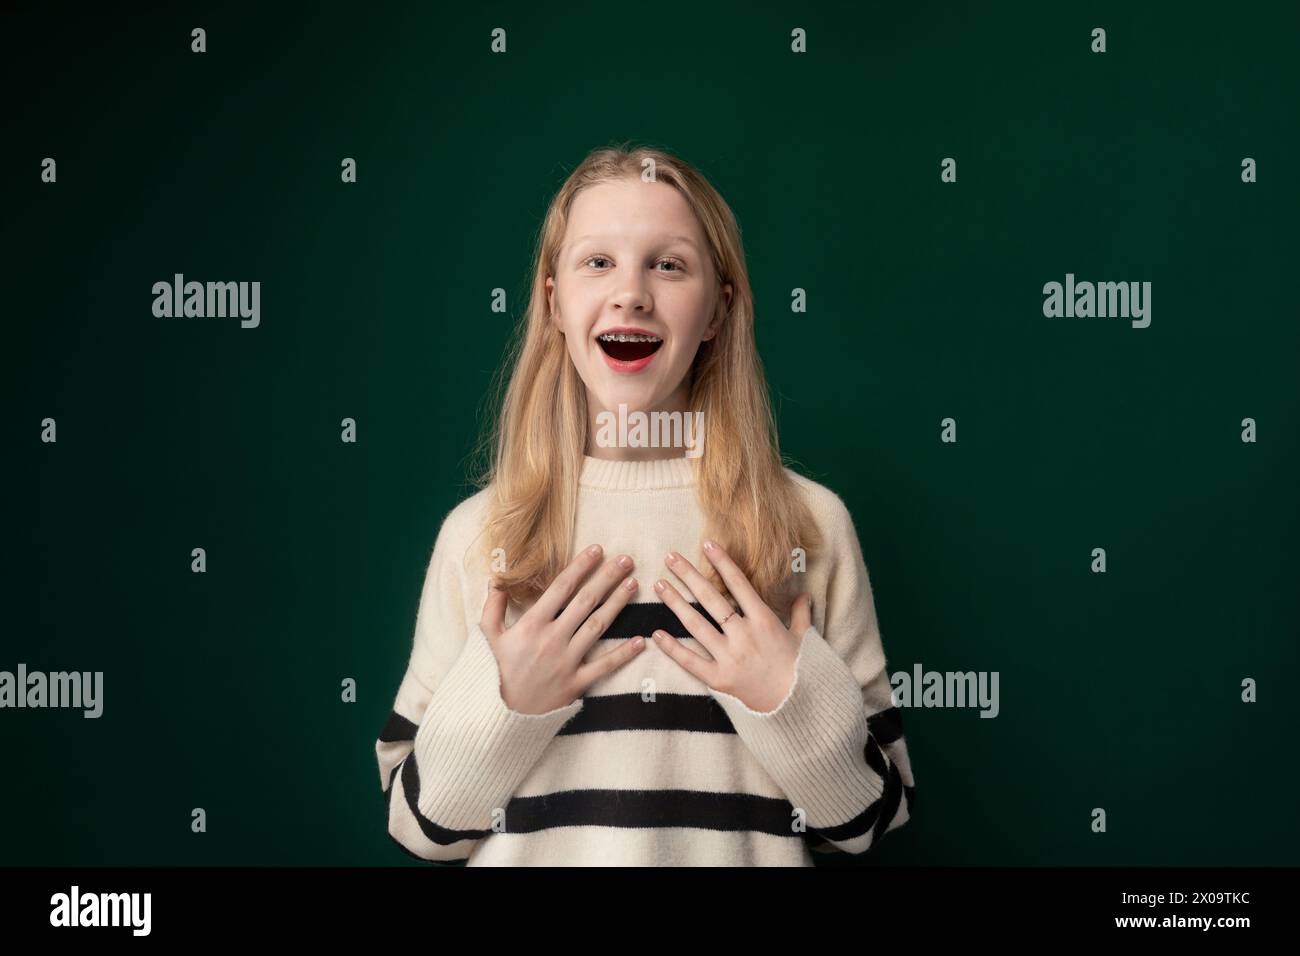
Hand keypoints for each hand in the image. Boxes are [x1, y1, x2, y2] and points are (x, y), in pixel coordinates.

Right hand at [480, 544, 647, 714]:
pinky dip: (624, 654)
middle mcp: (552, 639)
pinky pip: (604, 667)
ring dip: (618, 603)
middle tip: (626, 560)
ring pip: (598, 626)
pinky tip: (640, 640)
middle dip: (607, 578)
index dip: (581, 566)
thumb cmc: (490, 673)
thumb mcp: (485, 636)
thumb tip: (497, 577)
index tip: (597, 549)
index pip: (561, 588)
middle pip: (585, 601)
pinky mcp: (576, 683)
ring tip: (634, 585)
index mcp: (531, 624)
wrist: (495, 717)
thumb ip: (493, 605)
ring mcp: (566, 661)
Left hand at [651, 539, 812, 712]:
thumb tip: (804, 595)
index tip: (707, 544)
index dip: (723, 563)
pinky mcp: (718, 679)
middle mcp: (744, 635)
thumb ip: (801, 615)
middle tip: (670, 558)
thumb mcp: (805, 639)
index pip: (739, 584)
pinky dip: (672, 648)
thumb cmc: (801, 672)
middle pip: (711, 598)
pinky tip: (656, 633)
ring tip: (659, 585)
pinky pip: (690, 661)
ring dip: (675, 603)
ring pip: (696, 624)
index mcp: (764, 621)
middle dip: (689, 576)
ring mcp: (729, 657)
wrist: (796, 708)